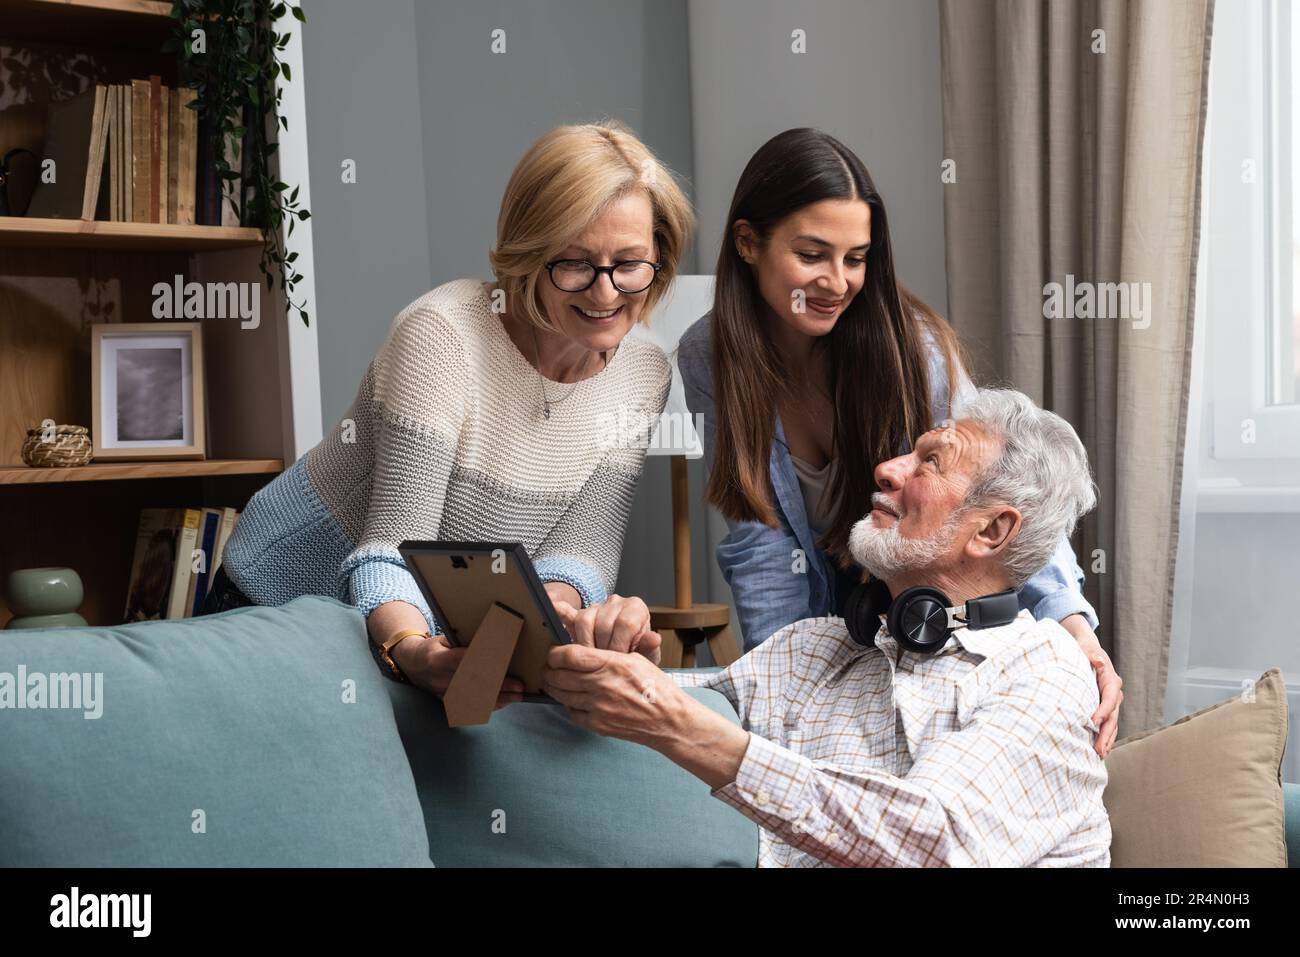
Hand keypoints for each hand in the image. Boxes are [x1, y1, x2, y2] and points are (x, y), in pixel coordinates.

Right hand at [391, 632, 524, 709]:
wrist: (413, 665)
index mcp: (438, 659)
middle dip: (499, 686)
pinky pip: (471, 707)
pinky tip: (504, 703)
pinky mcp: (447, 703)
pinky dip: (489, 706)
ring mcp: (443, 694)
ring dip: (498, 699)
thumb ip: (464, 642)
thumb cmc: (433, 648)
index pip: (465, 661)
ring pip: (474, 699)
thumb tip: (492, 638)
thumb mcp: (444, 639)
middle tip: (519, 685)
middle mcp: (440, 679)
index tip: (505, 663)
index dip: (486, 662)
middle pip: (474, 684)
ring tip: (517, 696)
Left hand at [542, 643, 682, 747]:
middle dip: (548, 670)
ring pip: (562, 694)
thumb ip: (608, 654)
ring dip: (553, 686)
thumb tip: (582, 649)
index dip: (555, 653)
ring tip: (553, 681)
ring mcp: (599, 708)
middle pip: (559, 675)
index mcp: (612, 664)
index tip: (553, 653)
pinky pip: (572, 713)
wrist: (670, 720)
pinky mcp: (599, 725)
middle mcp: (603, 686)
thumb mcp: (636, 659)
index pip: (570, 655)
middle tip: (547, 666)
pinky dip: (568, 704)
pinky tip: (571, 698)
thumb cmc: (656, 687)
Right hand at [551, 593, 661, 664]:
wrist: (629, 652)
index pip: (624, 623)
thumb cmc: (639, 653)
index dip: (620, 644)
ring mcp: (597, 607)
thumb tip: (654, 639)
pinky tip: (552, 611)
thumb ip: (649, 648)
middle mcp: (616, 602)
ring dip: (584, 642)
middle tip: (601, 664)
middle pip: (602, 622)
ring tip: (589, 658)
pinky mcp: (580, 614)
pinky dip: (559, 612)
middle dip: (601, 647)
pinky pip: (567, 611)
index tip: (617, 660)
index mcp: (635, 608)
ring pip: (584, 618)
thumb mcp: (648, 654)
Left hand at [1059, 614, 1122, 757]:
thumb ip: (1092, 654)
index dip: (1104, 710)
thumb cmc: (1084, 649)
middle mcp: (1114, 693)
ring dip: (1106, 740)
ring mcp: (1111, 702)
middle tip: (1099, 750)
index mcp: (1111, 680)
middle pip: (1113, 716)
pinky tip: (1098, 750)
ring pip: (1111, 723)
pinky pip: (1106, 724)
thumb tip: (1097, 661)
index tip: (1093, 722)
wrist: (1086, 650)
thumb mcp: (1087, 648)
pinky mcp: (1105, 708)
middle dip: (1106, 734)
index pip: (1110, 697)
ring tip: (1099, 755)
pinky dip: (1103, 736)